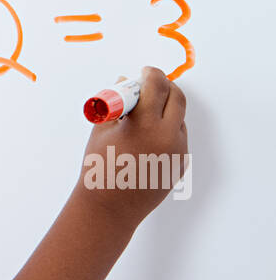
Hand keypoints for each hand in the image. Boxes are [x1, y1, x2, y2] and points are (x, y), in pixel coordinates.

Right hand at [75, 66, 187, 230]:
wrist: (108, 208)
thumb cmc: (99, 166)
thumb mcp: (102, 128)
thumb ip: (118, 102)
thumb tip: (127, 80)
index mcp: (145, 125)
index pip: (157, 85)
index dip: (151, 74)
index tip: (145, 72)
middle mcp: (168, 137)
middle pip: (178, 98)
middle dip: (165, 87)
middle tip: (150, 85)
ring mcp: (177, 152)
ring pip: (179, 119)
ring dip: (166, 110)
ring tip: (142, 118)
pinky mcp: (180, 165)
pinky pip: (178, 138)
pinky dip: (166, 130)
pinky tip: (146, 140)